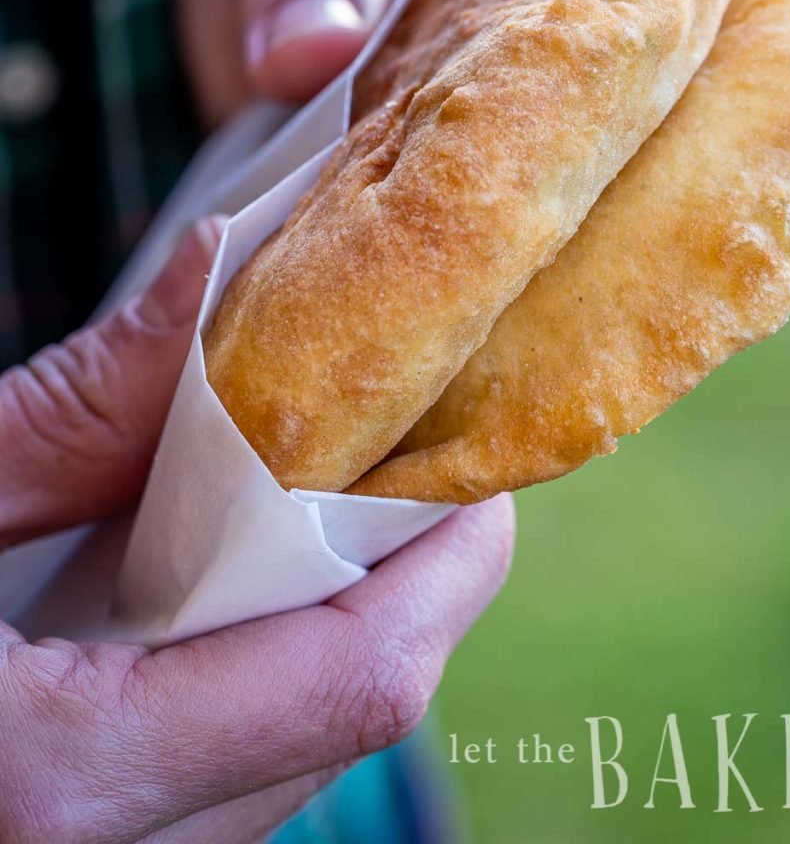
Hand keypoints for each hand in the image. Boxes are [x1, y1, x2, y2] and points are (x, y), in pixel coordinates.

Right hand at [0, 225, 514, 842]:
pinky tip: (227, 573)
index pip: (355, 678)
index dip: (445, 552)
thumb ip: (81, 409)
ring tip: (331, 487)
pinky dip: (263, 666)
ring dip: (342, 617)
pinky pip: (231, 779)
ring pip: (300, 757)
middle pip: (353, 717)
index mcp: (54, 784)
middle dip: (409, 576)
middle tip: (409, 442)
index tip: (474, 443)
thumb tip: (225, 267)